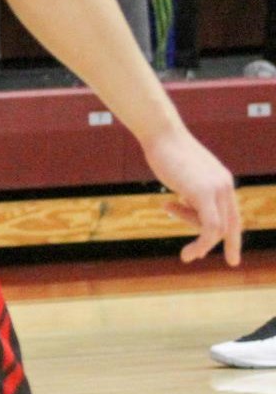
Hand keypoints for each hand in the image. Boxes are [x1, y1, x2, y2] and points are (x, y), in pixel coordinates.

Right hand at [142, 128, 240, 265]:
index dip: (232, 237)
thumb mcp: (180, 177)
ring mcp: (217, 189)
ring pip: (219, 229)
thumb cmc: (165, 153)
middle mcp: (225, 186)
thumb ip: (187, 192)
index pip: (232, 215)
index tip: (233, 257)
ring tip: (186, 256)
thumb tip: (182, 206)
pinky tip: (188, 253)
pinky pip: (210, 227)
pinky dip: (202, 244)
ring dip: (202, 247)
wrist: (161, 135)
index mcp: (222, 182)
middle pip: (228, 224)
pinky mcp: (204, 193)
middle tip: (193, 258)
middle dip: (224, 246)